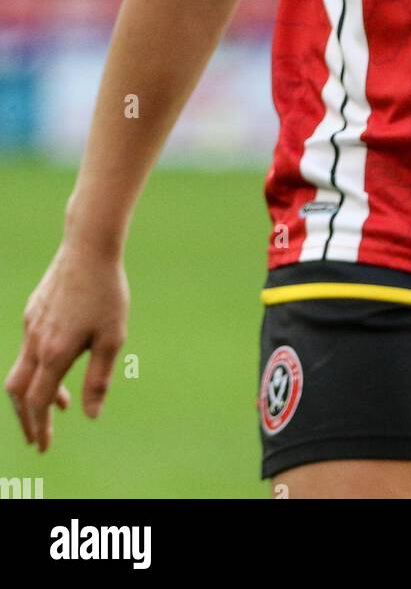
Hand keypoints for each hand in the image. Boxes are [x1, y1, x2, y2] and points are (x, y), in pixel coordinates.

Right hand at [4, 240, 128, 451]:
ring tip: (57, 406)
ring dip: (33, 392)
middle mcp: (36, 341)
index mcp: (55, 352)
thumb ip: (98, 379)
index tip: (44, 446)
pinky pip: (27, 347)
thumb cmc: (107, 292)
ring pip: (20, 369)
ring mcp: (31, 324)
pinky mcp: (33, 310)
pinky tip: (58, 363)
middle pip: (17, 392)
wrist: (89, 246)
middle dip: (25, 419)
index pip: (36, 402)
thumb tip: (91, 416)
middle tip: (38, 438)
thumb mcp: (112, 338)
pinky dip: (36, 367)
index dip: (38, 427)